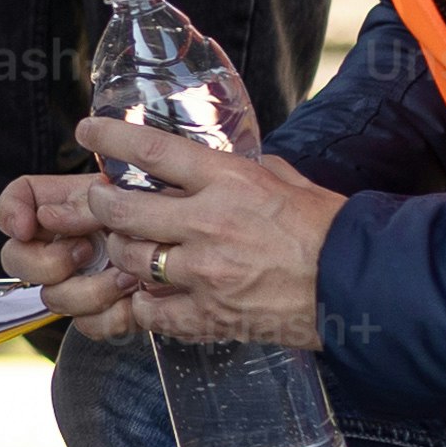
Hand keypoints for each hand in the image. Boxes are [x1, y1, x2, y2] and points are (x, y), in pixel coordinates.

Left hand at [0, 118, 340, 347]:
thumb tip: (236, 162)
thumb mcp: (288, 182)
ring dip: (124, 252)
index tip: (88, 131)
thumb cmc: (330, 230)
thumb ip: (252, 171)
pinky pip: (152, 310)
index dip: (110, 138)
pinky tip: (152, 295)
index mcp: (230, 181)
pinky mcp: (208, 315)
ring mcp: (204, 273)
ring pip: (132, 259)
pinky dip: (146, 302)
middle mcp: (208, 223)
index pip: (153, 151)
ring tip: (128, 248)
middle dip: (101, 203)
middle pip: (124, 209)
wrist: (358, 286)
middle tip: (98, 200)